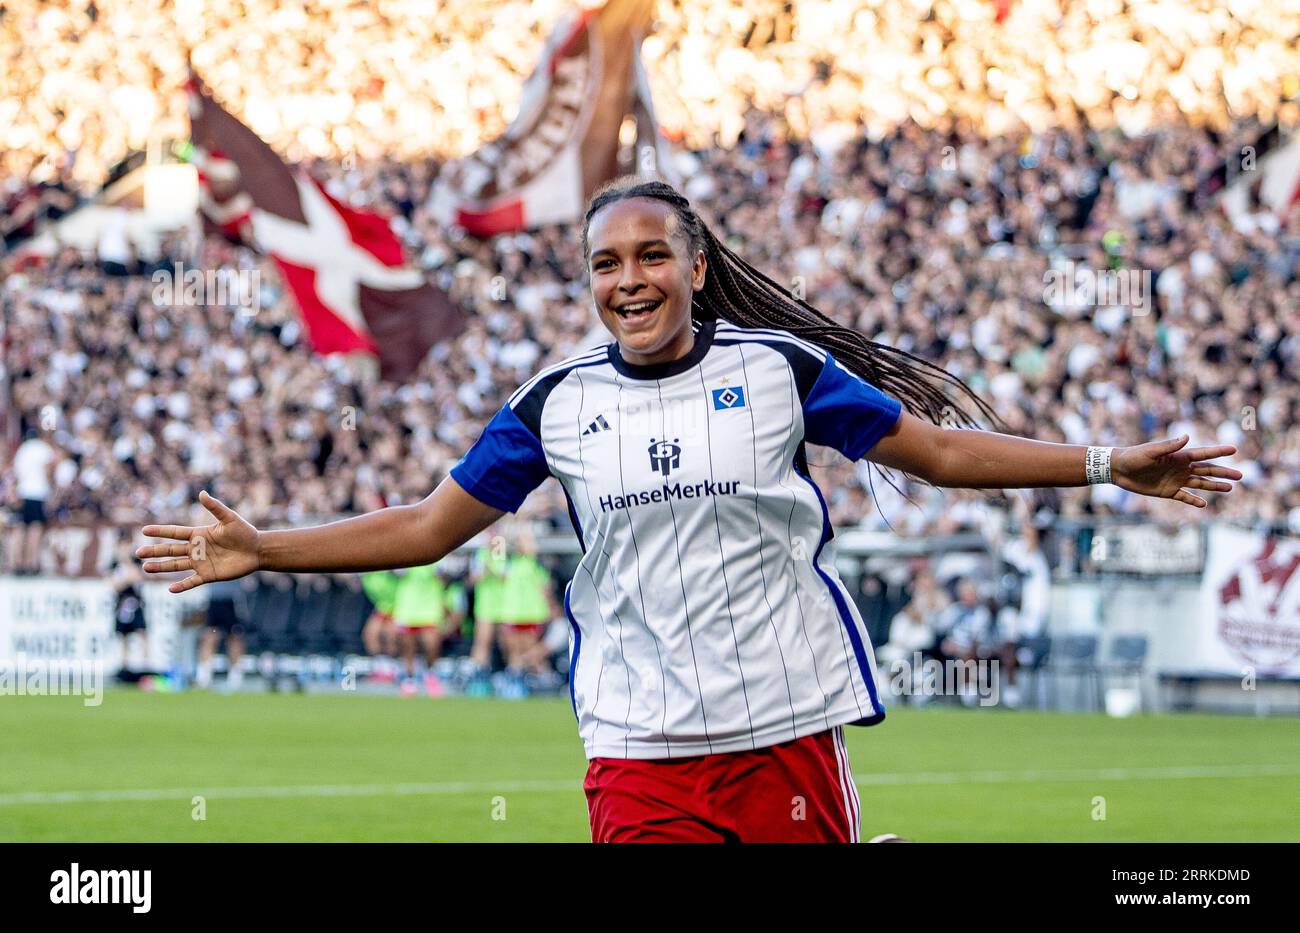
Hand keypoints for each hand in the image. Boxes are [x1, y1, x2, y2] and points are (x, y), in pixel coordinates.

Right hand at [136, 491, 260, 592]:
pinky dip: (182, 585)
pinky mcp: (209, 575)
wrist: (257, 550)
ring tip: (146, 568)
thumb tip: (202, 493)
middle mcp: (196, 549)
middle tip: (138, 552)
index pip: (175, 533)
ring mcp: (201, 563)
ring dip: (162, 567)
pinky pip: (192, 581)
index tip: (144, 530)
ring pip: (176, 565)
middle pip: (171, 550)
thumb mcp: (229, 518)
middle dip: (155, 551)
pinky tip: (171, 588)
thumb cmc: (244, 532)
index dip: (160, 531)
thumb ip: (215, 507)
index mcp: (199, 534)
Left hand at [1111, 436, 1241, 508]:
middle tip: (1241, 475)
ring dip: (1214, 486)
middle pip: (1206, 470)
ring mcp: (1175, 480)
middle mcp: (1180, 468)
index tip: (1234, 449)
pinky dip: (1193, 500)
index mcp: (1178, 456)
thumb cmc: (1133, 456)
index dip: (1218, 452)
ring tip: (1230, 488)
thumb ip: (1169, 446)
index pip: (1202, 453)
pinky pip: (1184, 497)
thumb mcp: (1150, 451)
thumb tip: (1187, 437)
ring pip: (1199, 483)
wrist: (1118, 469)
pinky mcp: (1167, 491)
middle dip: (1223, 472)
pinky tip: (1203, 504)